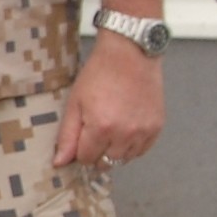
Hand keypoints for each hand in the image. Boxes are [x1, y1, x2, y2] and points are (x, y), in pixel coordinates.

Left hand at [53, 33, 165, 167]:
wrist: (130, 54)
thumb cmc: (100, 74)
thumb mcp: (75, 103)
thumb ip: (67, 136)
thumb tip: (60, 162)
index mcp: (101, 128)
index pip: (86, 159)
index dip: (80, 149)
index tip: (82, 135)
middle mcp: (125, 134)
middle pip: (106, 163)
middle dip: (97, 152)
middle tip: (95, 131)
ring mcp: (143, 131)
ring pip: (125, 159)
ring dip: (115, 150)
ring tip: (111, 127)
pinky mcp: (156, 127)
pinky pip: (142, 150)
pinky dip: (133, 145)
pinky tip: (126, 128)